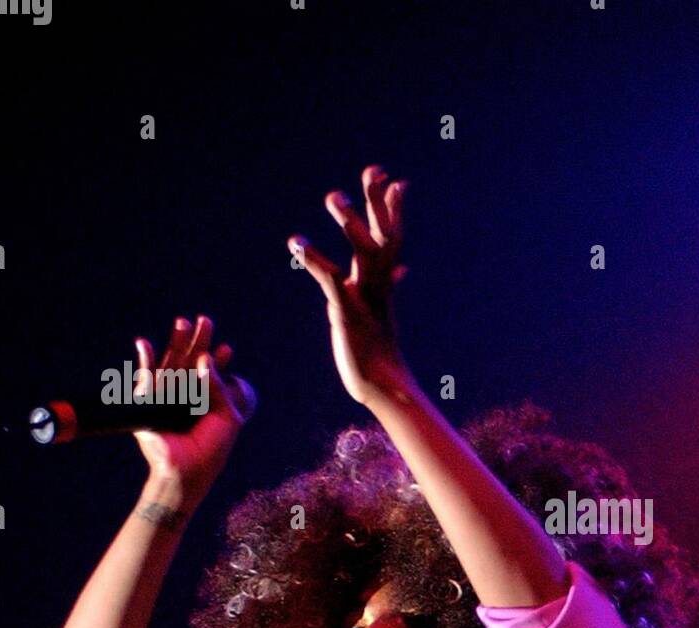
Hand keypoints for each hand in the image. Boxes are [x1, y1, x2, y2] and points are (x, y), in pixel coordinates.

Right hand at [132, 315, 251, 508]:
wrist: (188, 471)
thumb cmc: (212, 449)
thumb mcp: (228, 417)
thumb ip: (218, 387)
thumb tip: (203, 358)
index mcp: (206, 400)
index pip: (211, 373)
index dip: (218, 359)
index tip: (227, 349)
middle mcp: (185, 396)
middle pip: (191, 362)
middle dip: (198, 341)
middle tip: (205, 320)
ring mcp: (166, 398)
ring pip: (171, 364)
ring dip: (176, 343)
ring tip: (183, 322)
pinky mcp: (146, 404)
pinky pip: (144, 379)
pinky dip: (144, 361)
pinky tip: (144, 343)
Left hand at [289, 165, 415, 406]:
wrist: (380, 385)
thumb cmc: (376, 349)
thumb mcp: (381, 310)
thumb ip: (386, 283)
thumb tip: (401, 267)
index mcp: (384, 282)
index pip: (392, 238)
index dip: (393, 210)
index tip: (396, 181)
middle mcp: (379, 284)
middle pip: (383, 235)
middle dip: (378, 204)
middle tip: (373, 170)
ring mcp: (365, 297)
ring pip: (362, 252)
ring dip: (350, 222)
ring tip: (333, 195)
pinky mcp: (347, 312)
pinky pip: (331, 280)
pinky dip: (315, 260)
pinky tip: (297, 243)